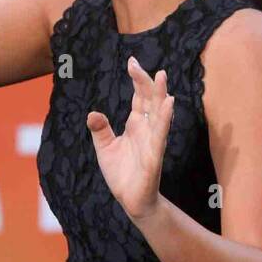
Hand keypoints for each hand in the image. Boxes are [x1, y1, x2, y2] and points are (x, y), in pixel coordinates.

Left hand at [87, 57, 174, 222]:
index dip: (137, 79)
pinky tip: (168, 104)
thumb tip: (92, 113)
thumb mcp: (105, 148)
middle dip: (144, 81)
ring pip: (158, 113)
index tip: (132, 61)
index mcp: (136, 125)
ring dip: (160, 95)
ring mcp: (152, 141)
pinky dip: (164, 119)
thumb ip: (100, 130)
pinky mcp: (154, 155)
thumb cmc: (122, 174)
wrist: (131, 201)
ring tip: (161, 76)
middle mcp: (147, 129)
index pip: (139, 97)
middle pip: (149, 99)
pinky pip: (161, 134)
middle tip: (135, 64)